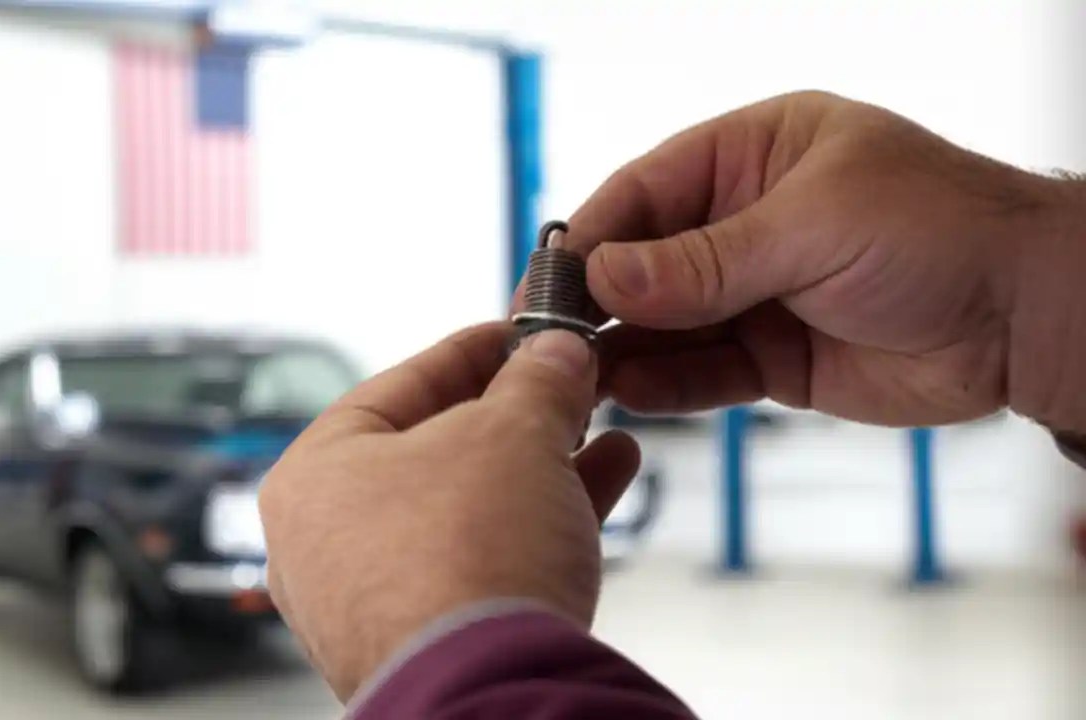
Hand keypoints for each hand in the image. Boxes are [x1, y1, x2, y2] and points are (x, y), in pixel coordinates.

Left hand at [258, 324, 639, 700]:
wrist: (490, 694)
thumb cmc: (466, 559)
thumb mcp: (515, 432)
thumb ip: (539, 380)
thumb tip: (558, 353)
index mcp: (314, 476)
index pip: (397, 386)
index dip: (471, 351)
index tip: (519, 334)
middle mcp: (326, 545)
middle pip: (434, 453)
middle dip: (515, 417)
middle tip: (565, 387)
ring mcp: (372, 604)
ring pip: (465, 513)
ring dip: (540, 469)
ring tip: (600, 437)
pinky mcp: (426, 647)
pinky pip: (484, 564)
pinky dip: (538, 525)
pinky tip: (600, 487)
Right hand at [564, 91, 1085, 430]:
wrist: (1028, 318)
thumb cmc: (938, 232)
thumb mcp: (811, 227)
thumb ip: (702, 262)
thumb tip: (604, 278)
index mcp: (752, 155)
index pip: (646, 190)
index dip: (592, 236)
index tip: (547, 282)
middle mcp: (744, 221)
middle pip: (645, 261)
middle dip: (599, 301)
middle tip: (548, 342)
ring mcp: (756, 292)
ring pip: (667, 323)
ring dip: (624, 349)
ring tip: (579, 379)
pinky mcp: (773, 357)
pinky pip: (703, 371)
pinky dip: (667, 385)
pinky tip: (630, 395)